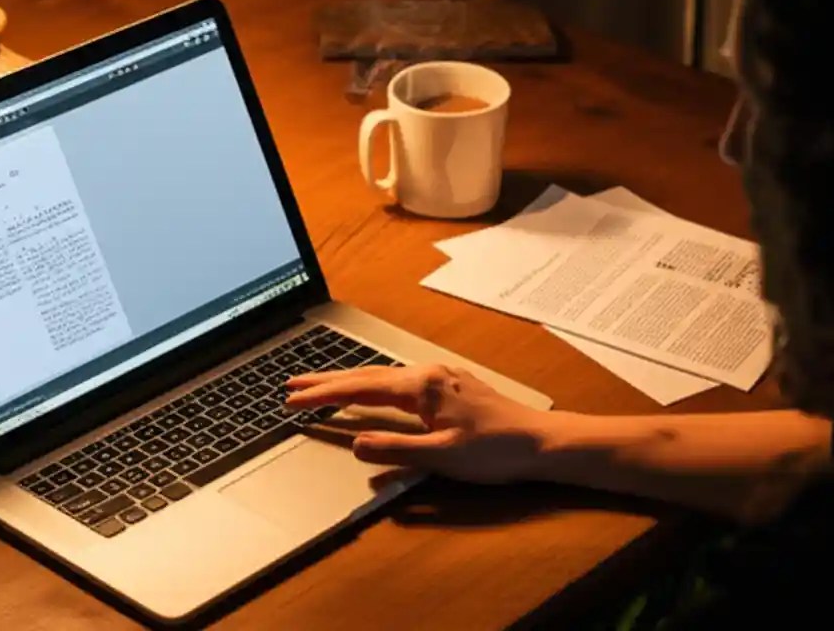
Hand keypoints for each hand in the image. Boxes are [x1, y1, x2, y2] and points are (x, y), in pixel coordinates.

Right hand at [286, 364, 549, 483]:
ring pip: (382, 375)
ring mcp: (440, 376)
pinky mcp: (450, 385)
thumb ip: (395, 449)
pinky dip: (373, 383)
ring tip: (321, 385)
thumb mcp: (441, 457)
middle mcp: (427, 374)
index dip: (324, 395)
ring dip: (348, 380)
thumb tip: (355, 443)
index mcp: (420, 387)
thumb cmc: (495, 451)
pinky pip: (399, 379)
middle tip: (292, 384)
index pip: (359, 390)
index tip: (293, 399)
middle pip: (366, 375)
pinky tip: (371, 388)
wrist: (541, 442)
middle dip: (326, 380)